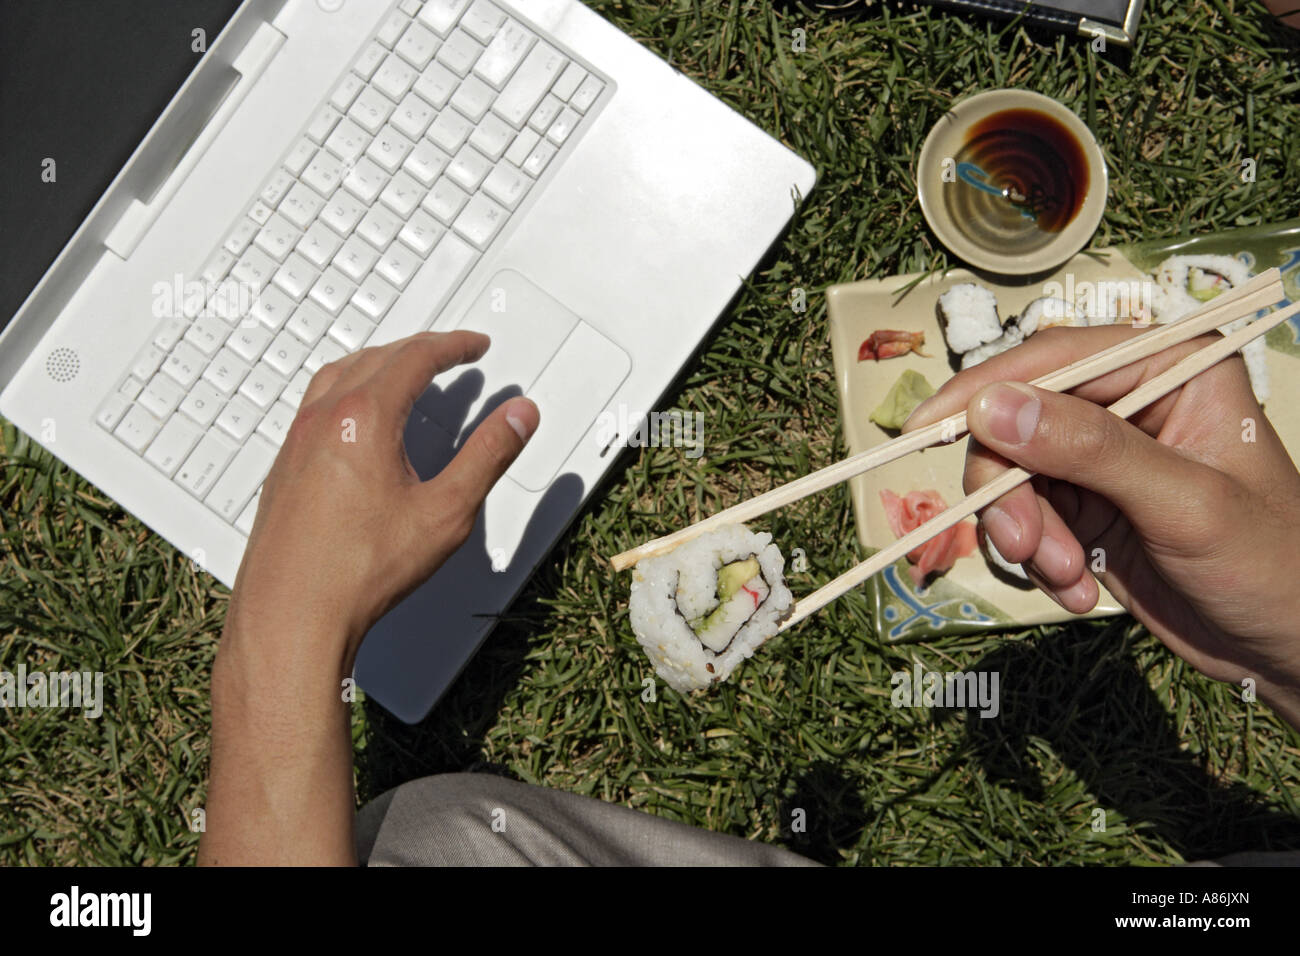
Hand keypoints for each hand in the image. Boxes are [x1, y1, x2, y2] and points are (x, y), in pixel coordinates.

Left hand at [224, 330, 538, 674]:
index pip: (415, 357)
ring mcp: (296, 440)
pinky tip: (360, 418)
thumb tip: (516, 418)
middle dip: (420, 349)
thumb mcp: (444, 512)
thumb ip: (486, 456)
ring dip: (380, 363)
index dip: (453, 346)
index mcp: (364, 418)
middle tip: (451, 353)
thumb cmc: (355, 572)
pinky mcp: (284, 465)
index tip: (474, 346)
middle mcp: (323, 419)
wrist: (291, 615)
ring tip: (406, 372)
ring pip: (340, 374)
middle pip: (377, 357)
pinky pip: (317, 403)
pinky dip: (349, 388)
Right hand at [903, 326, 1299, 725]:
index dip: (983, 391)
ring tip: (1068, 577)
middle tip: (1025, 547)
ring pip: (1013, 476)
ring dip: (1026, 534)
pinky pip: (1026, 520)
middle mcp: (1128, 402)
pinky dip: (1040, 561)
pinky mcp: (1085, 509)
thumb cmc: (1270, 563)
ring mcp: (1102, 459)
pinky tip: (1080, 590)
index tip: (925, 428)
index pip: (1053, 360)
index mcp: (1168, 368)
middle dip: (1012, 490)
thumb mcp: (1183, 502)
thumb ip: (1090, 450)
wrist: (1289, 648)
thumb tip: (990, 407)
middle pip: (1018, 421)